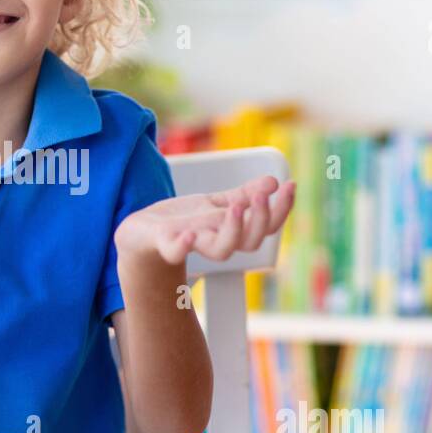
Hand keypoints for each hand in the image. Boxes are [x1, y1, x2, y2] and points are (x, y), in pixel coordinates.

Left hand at [115, 175, 294, 266]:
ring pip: (221, 250)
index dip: (281, 209)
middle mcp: (216, 240)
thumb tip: (274, 181)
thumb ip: (243, 194)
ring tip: (236, 206)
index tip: (290, 184)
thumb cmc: (182, 220)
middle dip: (261, 218)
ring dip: (232, 230)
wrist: (142, 232)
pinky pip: (175, 252)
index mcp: (230, 230)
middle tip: (263, 194)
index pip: (266, 226)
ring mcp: (192, 243)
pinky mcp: (164, 244)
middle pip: (249, 241)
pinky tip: (188, 236)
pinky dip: (182, 246)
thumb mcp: (215, 203)